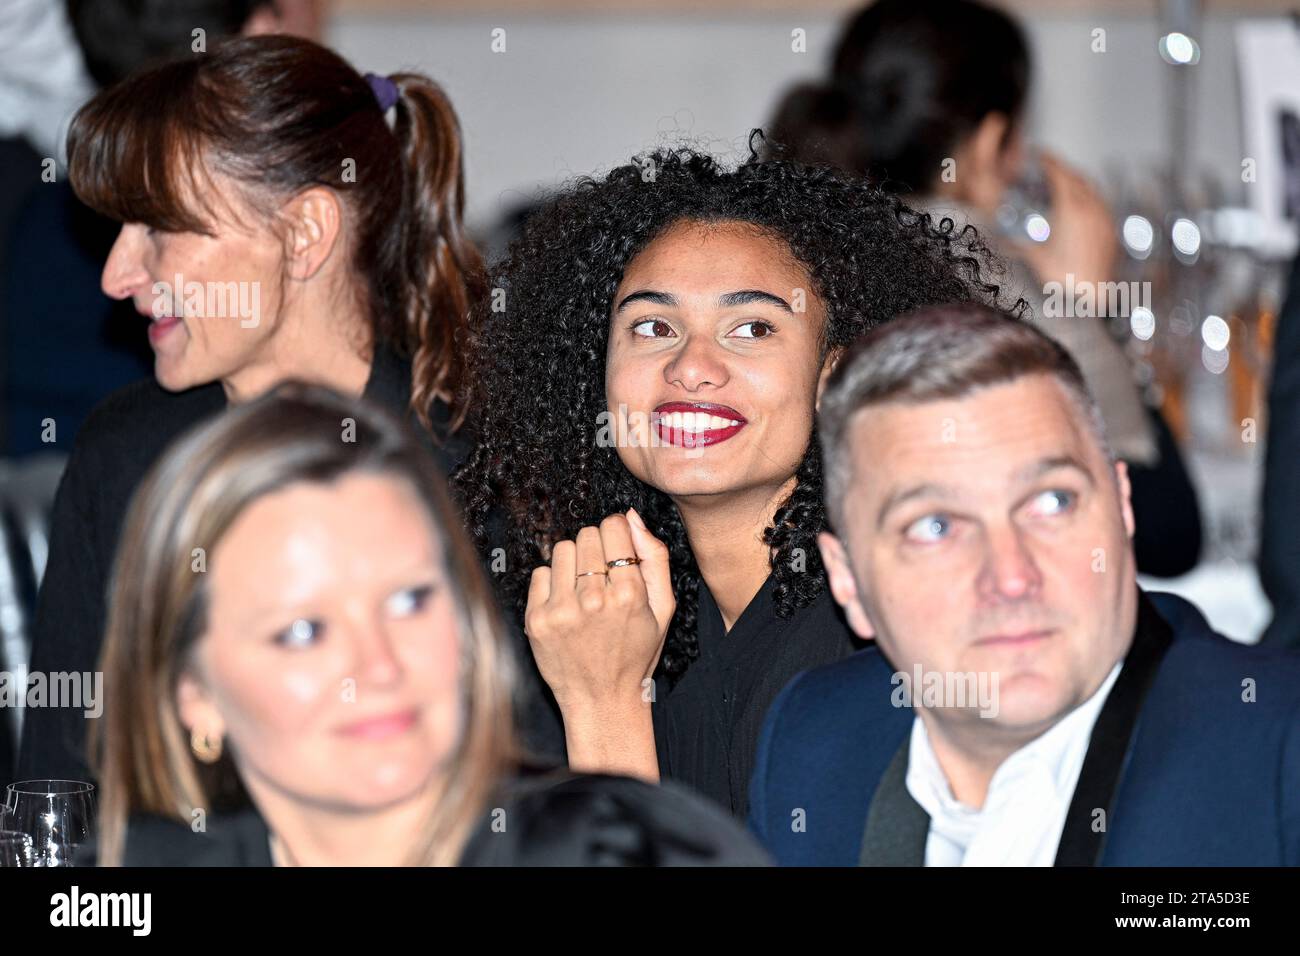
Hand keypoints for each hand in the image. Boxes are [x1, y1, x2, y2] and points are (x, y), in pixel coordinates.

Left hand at [524, 508, 674, 714]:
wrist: (602, 699)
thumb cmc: (636, 653)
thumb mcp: (664, 608)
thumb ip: (655, 557)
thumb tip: (631, 516)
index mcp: (629, 594)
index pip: (613, 526)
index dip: (617, 535)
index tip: (618, 553)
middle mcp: (593, 600)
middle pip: (586, 534)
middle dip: (596, 548)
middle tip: (602, 575)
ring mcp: (561, 611)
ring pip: (562, 549)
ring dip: (573, 563)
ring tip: (583, 590)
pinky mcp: (536, 620)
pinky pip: (540, 573)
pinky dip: (552, 583)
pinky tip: (566, 604)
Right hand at [1010, 150, 1117, 286]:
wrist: (1092, 295)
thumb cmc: (1062, 277)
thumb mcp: (1035, 257)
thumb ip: (1018, 244)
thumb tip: (998, 239)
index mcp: (1070, 208)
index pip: (1059, 174)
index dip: (1048, 161)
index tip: (1039, 153)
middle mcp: (1090, 207)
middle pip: (1076, 177)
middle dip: (1062, 168)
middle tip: (1049, 164)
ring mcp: (1103, 216)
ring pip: (1090, 188)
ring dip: (1076, 180)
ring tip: (1063, 180)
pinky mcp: (1110, 227)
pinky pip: (1098, 201)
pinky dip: (1087, 195)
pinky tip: (1079, 203)